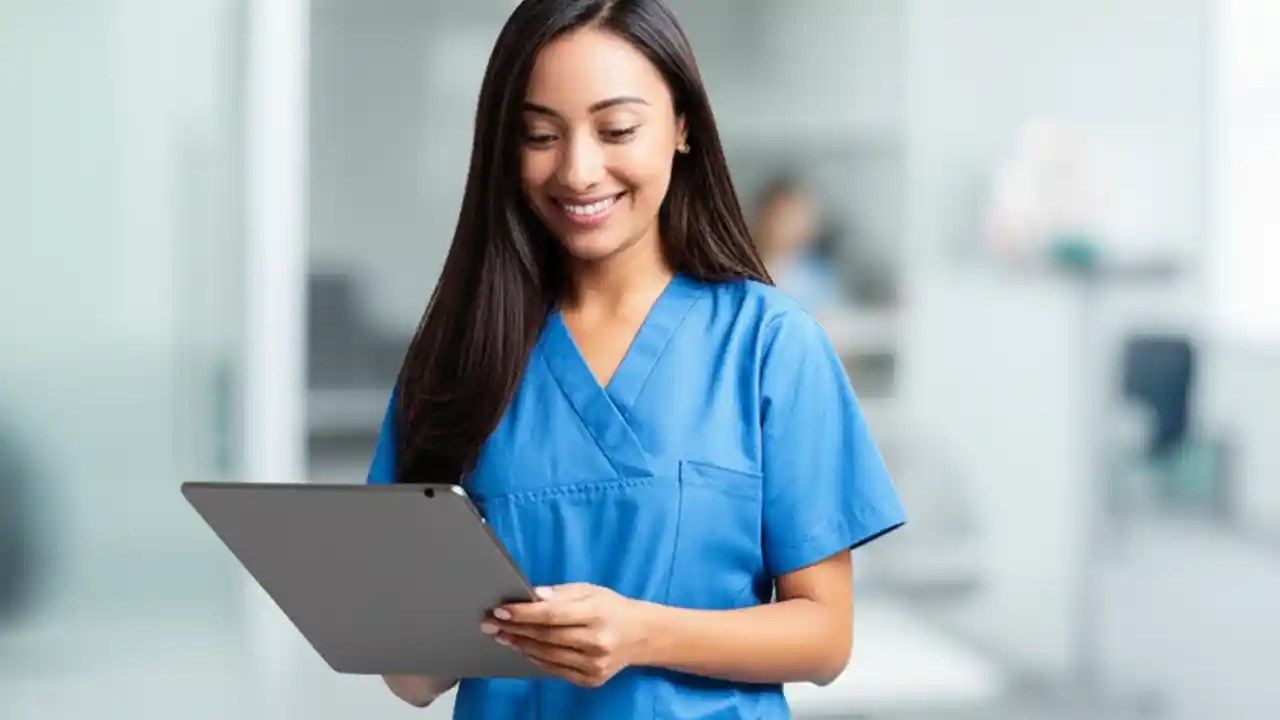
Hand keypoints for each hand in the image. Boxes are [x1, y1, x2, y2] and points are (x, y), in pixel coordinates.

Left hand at [483, 583, 648, 687]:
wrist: (640, 635)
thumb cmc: (610, 608)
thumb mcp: (590, 590)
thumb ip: (560, 594)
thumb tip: (533, 597)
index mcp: (597, 613)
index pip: (552, 615)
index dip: (524, 614)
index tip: (501, 610)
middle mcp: (597, 642)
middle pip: (546, 636)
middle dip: (515, 628)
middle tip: (492, 622)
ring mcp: (594, 664)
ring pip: (547, 655)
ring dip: (521, 645)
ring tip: (503, 634)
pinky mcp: (591, 679)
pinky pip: (555, 670)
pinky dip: (536, 659)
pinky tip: (523, 648)